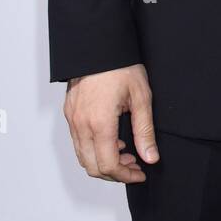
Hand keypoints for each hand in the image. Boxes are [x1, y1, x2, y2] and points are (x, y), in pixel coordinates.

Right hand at [63, 64, 158, 182]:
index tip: (140, 173)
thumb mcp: (141, 98)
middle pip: (92, 166)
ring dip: (103, 162)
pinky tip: (112, 139)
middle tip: (134, 166)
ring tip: (125, 152)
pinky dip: (93, 148)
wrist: (99, 45)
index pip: (108, 165)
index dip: (125, 176)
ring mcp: (72, 119)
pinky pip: (78, 141)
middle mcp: (81, 124)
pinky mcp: (70, 113)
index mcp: (99, 123)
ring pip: (82, 156)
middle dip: (114, 173)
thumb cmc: (121, 67)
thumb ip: (145, 131)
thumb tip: (150, 157)